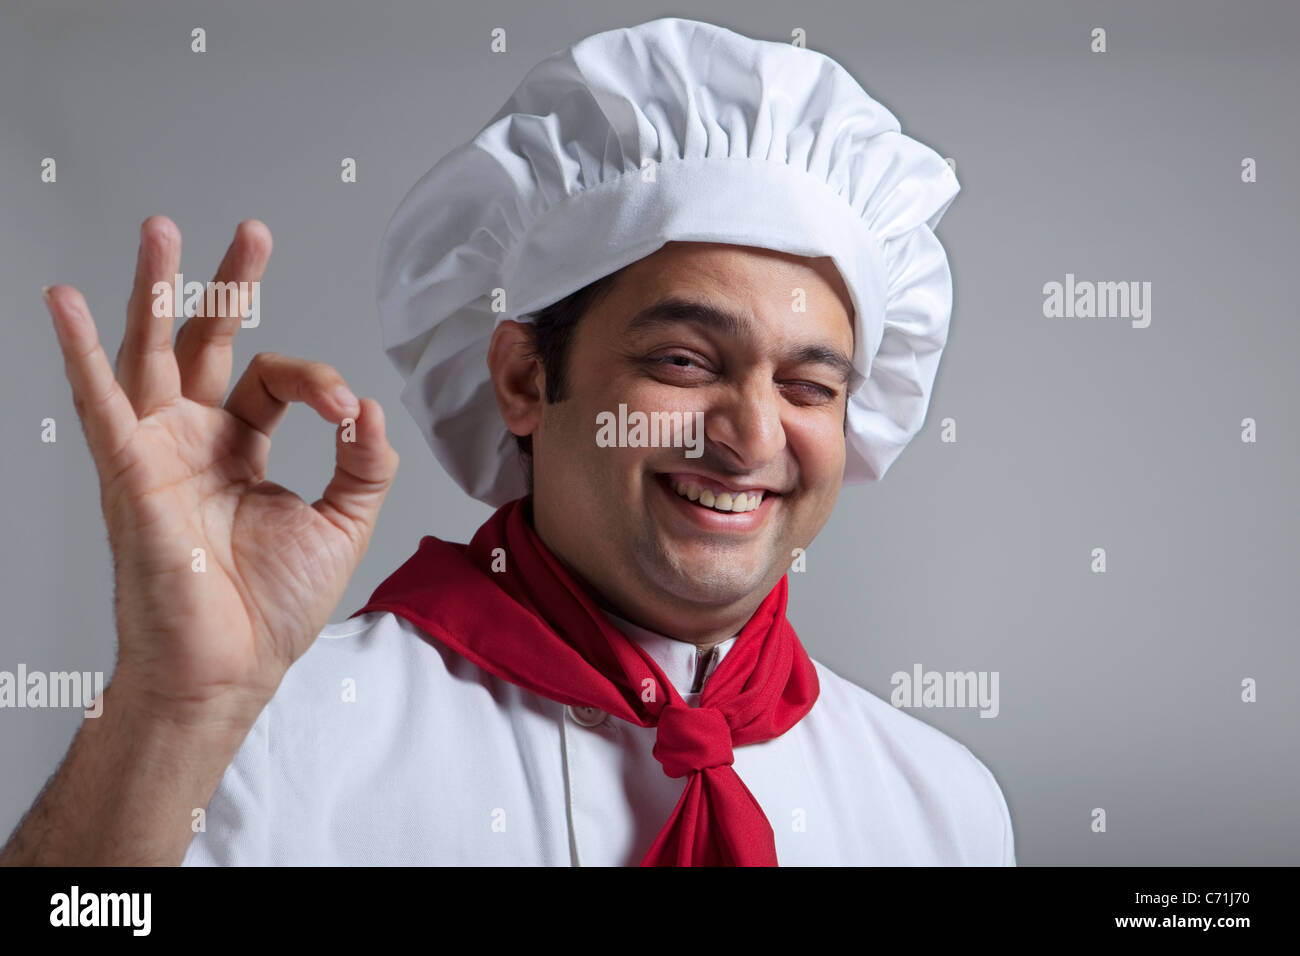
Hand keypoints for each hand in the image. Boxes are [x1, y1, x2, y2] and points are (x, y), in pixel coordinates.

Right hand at [44, 216, 398, 721]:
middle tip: (250, 231)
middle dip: (227, 287)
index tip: (346, 409)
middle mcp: (194, 440)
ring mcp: (157, 453)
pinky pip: (102, 407)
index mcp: (240, 448)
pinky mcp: (131, 476)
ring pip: (150, 354)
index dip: (315, 381)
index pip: (274, 381)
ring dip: (155, 292)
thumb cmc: (272, 609)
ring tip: (161, 231)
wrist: (231, 669)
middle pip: (206, 344)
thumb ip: (362, 464)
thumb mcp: (340, 525)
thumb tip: (369, 406)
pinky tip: (61, 302)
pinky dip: (79, 354)